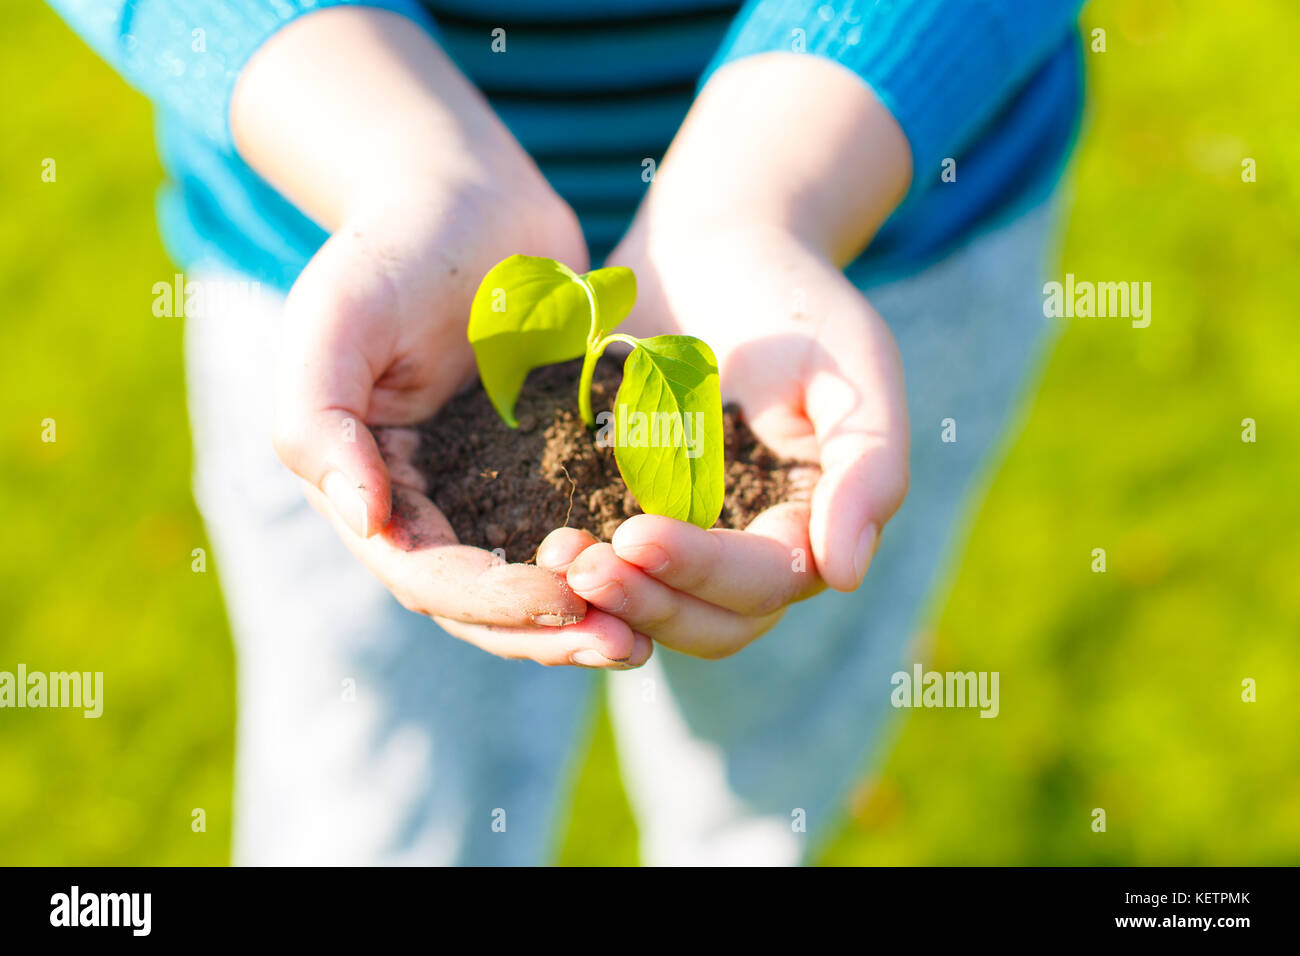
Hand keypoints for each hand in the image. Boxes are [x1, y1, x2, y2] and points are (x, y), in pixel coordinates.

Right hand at [234, 7, 650, 667]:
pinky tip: (661, 581)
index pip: (424, 573)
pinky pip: (580, 536)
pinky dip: (613, 568)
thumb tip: (366, 521)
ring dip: (582, 621)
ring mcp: (487, 495)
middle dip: (547, 632)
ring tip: (645, 639)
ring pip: (533, 587)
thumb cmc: (396, 245)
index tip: (563, 595)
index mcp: (368, 486)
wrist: (471, 199)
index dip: (491, 599)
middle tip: (624, 645)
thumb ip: (320, 416)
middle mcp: (426, 506)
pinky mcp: (545, 472)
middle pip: (482, 605)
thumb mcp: (339, 312)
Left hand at [536, 220, 909, 659]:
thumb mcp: (852, 363)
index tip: (638, 533)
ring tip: (551, 561)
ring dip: (605, 603)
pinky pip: (601, 568)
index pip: (766, 581)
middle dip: (647, 603)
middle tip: (582, 567)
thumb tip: (843, 575)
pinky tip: (526, 547)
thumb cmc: (794, 299)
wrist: (712, 250)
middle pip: (709, 623)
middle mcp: (747, 550)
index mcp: (808, 526)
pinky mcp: (621, 516)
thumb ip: (868, 465)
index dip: (705, 570)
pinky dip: (569, 573)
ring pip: (652, 612)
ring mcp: (683, 539)